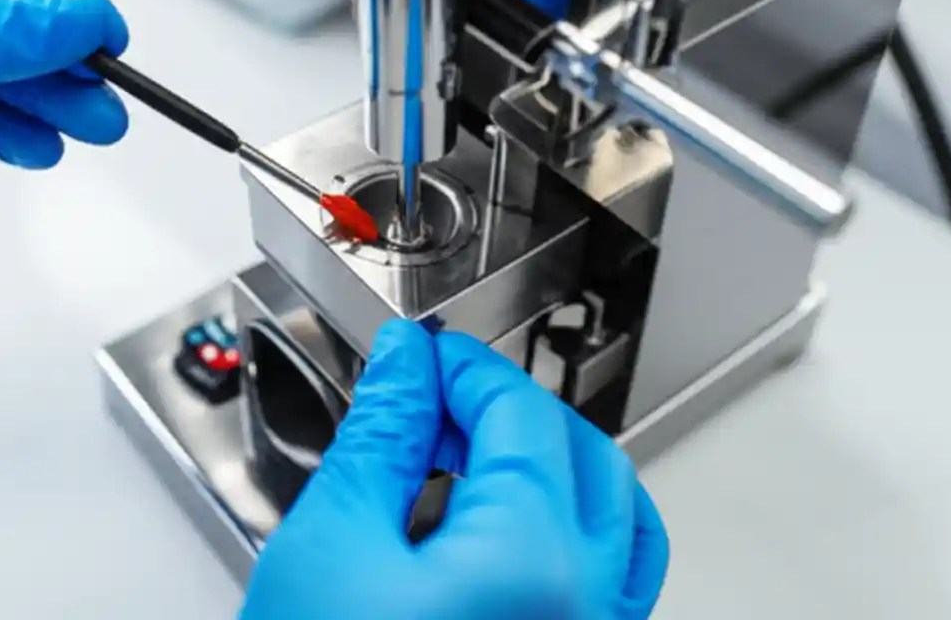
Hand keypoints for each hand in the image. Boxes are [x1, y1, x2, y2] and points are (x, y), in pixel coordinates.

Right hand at [241, 320, 668, 619]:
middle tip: (437, 399)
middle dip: (511, 410)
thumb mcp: (333, 544)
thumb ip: (382, 436)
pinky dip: (572, 526)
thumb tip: (407, 367)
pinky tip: (509, 527)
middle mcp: (590, 608)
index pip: (518, 415)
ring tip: (475, 456)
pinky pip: (614, 577)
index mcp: (534, 562)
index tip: (424, 355)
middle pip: (583, 455)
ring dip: (555, 464)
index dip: (464, 368)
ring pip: (617, 515)